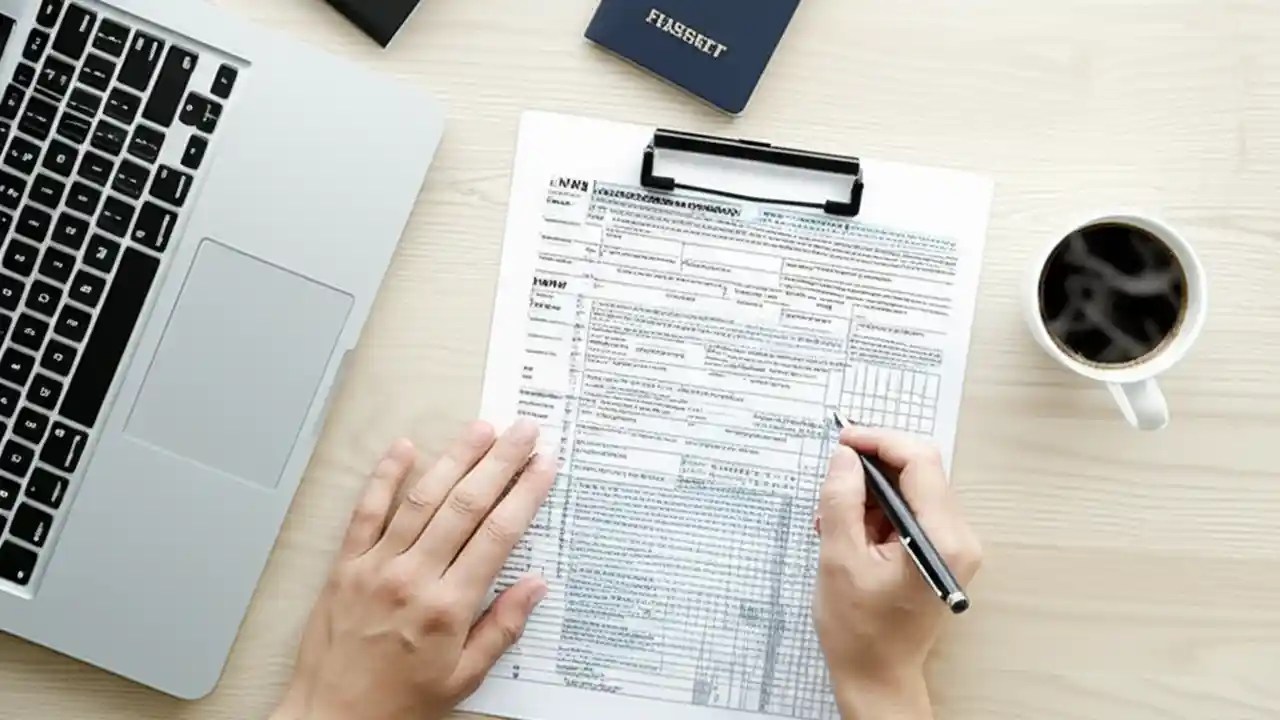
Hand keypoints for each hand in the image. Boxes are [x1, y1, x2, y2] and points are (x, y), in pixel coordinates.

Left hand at [272, 419, 555, 719]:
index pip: (497, 536)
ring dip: (454, 459)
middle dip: (499, 463)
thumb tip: (536, 585)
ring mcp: (376, 567)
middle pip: (466, 506)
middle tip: (523, 431)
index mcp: (448, 608)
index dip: (525, 494)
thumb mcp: (464, 678)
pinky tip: (404, 448)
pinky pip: (366, 512)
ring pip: (422, 499)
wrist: (332, 719)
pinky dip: (384, 477)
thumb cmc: (399, 704)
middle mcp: (414, 578)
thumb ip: (502, 628)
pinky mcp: (345, 566)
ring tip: (481, 429)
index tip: (544, 465)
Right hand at [813, 427, 982, 719]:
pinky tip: (849, 533)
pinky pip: (911, 512)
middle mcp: (959, 538)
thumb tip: (845, 457)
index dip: (879, 441)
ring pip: (912, 491)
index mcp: (941, 539)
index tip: (842, 440)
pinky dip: (878, 513)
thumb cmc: (859, 630)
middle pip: (919, 472)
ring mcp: (953, 547)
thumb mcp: (839, 558)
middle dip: (871, 470)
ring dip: (870, 495)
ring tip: (833, 521)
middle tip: (831, 484)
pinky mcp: (942, 553)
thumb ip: (842, 500)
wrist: (878, 676)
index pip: (919, 461)